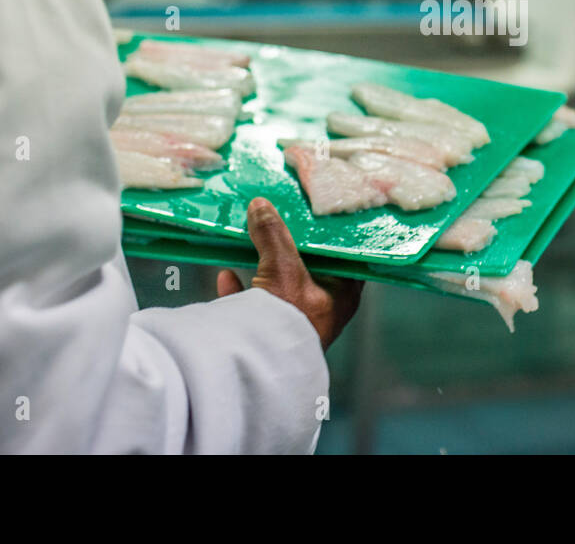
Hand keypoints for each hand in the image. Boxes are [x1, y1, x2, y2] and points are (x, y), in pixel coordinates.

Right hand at [216, 198, 362, 350]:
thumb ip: (273, 235)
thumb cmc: (286, 323)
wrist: (257, 369)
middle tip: (284, 222)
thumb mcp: (282, 269)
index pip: (347, 258)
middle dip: (293, 249)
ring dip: (265, 268)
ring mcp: (295, 324)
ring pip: (282, 289)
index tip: (322, 215)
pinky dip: (241, 293)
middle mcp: (323, 310)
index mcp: (342, 295)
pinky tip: (227, 276)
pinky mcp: (268, 336)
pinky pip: (254, 309)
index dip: (335, 237)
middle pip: (311, 270)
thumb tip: (261, 206)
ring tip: (254, 243)